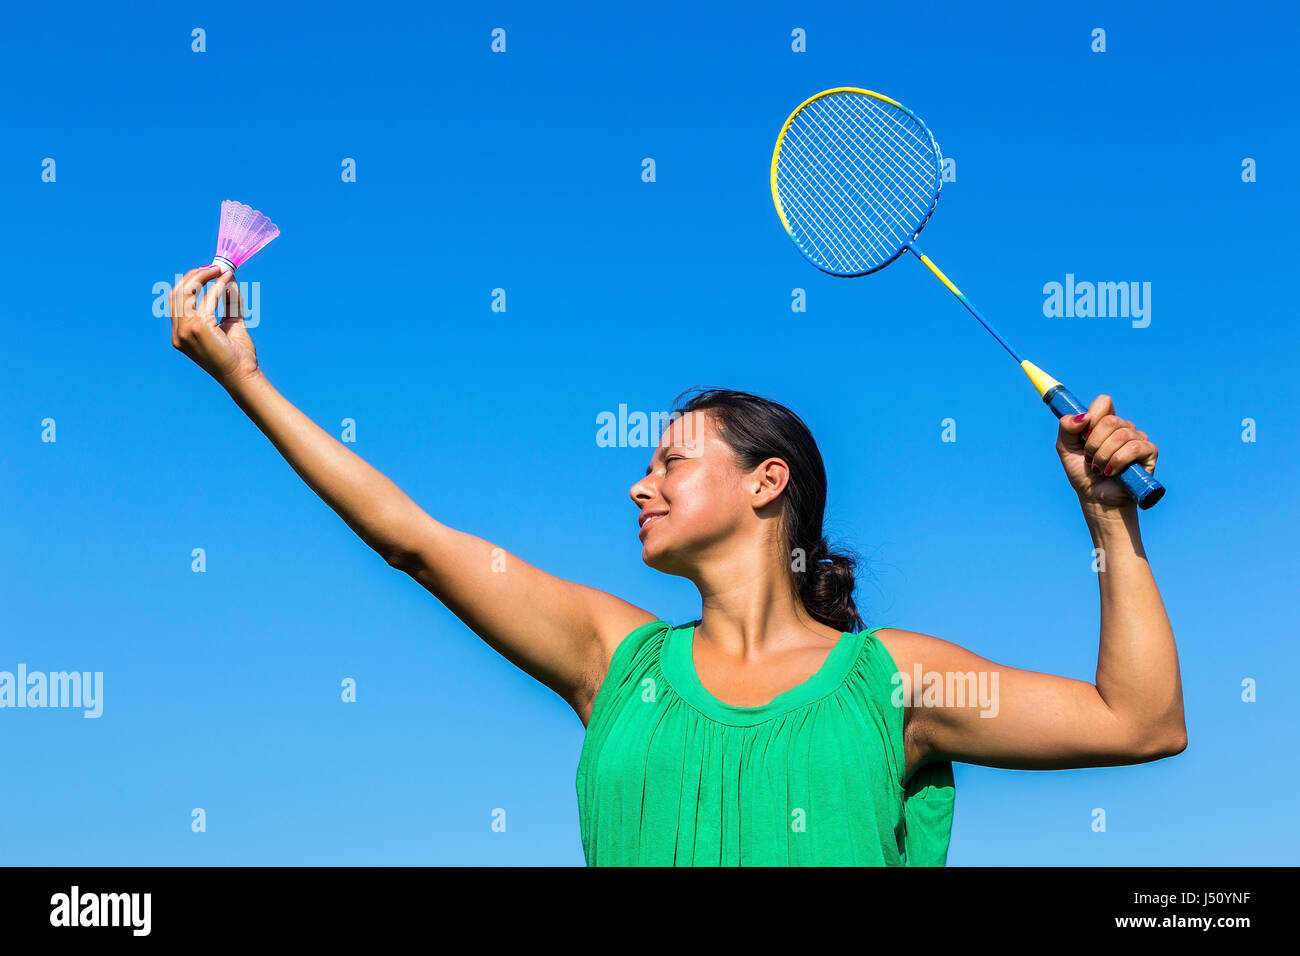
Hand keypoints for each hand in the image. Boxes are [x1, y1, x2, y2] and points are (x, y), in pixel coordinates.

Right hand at [169, 264, 258, 387]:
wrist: (243, 376)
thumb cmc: (238, 356)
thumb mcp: (231, 324)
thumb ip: (228, 302)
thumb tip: (228, 277)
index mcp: (180, 334)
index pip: (176, 301)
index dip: (190, 282)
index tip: (209, 272)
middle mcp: (178, 333)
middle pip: (177, 292)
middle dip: (194, 275)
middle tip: (215, 267)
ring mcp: (185, 330)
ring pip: (187, 291)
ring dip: (204, 276)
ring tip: (221, 270)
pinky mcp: (198, 327)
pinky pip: (206, 298)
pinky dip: (217, 286)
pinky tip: (227, 281)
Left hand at [1055, 394, 1157, 511]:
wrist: (1096, 498)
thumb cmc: (1083, 473)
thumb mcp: (1065, 449)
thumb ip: (1066, 428)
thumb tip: (1083, 417)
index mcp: (1105, 423)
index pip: (1104, 402)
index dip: (1092, 416)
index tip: (1083, 435)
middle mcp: (1123, 428)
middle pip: (1110, 420)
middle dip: (1093, 444)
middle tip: (1089, 459)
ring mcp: (1138, 439)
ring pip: (1122, 434)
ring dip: (1104, 456)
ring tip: (1099, 469)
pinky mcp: (1149, 452)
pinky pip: (1134, 447)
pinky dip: (1118, 461)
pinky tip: (1112, 472)